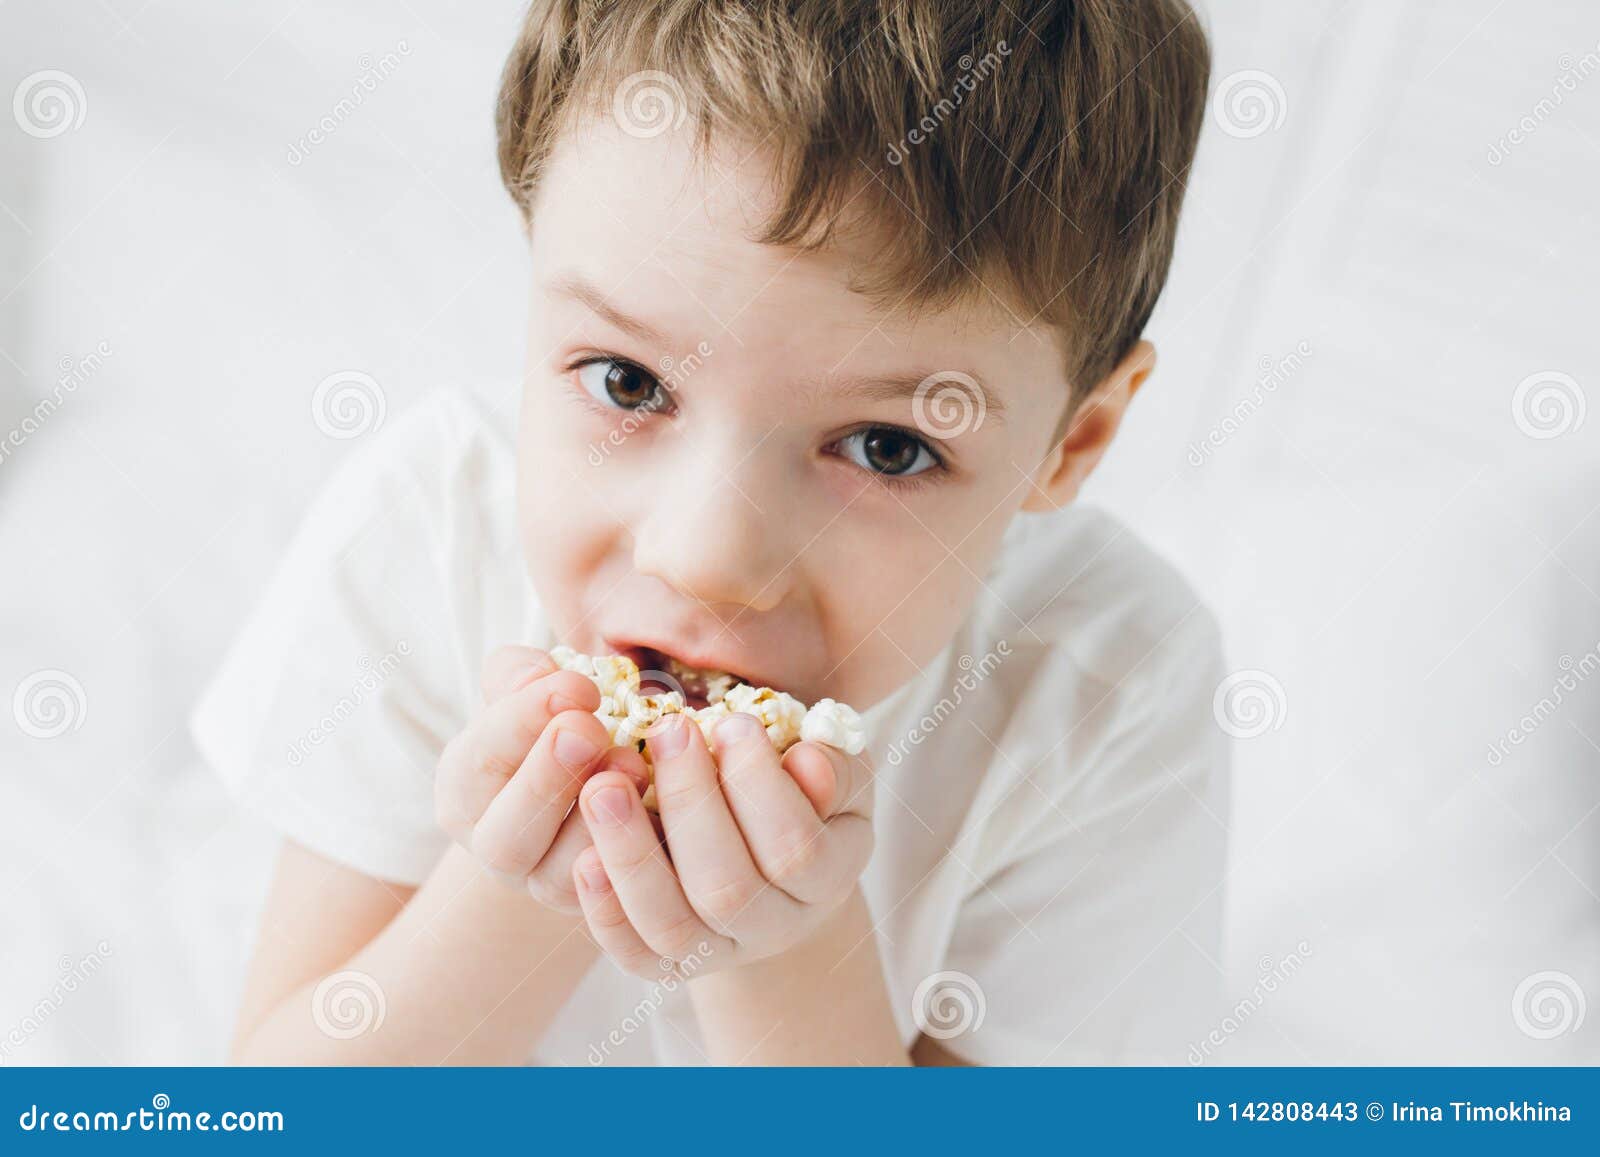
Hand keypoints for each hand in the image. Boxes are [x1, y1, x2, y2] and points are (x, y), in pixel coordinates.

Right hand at [434, 645, 649, 912]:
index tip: (577, 686)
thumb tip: (536, 677)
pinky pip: (613, 901)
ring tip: (635, 765)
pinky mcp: (598, 908)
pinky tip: (661, 812)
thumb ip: (520, 674)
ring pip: (558, 875)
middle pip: (506, 836)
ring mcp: (545, 885)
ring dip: (598, 822)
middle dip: (547, 780)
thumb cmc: (555, 721)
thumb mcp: (528, 688)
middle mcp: (496, 848)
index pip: (479, 761)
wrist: (593, 781)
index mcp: (466, 791)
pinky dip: (635, 857)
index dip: (523, 722)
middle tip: (589, 730)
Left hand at [571, 710, 873, 977]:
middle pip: (728, 889)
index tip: (730, 721)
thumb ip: (830, 766)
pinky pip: (633, 952)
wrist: (774, 865)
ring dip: (632, 854)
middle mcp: (776, 927)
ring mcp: (719, 951)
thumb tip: (805, 760)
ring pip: (672, 925)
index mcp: (828, 879)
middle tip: (668, 732)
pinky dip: (606, 909)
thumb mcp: (833, 774)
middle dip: (690, 804)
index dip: (760, 786)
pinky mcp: (667, 964)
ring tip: (604, 786)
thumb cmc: (801, 795)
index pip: (795, 849)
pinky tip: (584, 856)